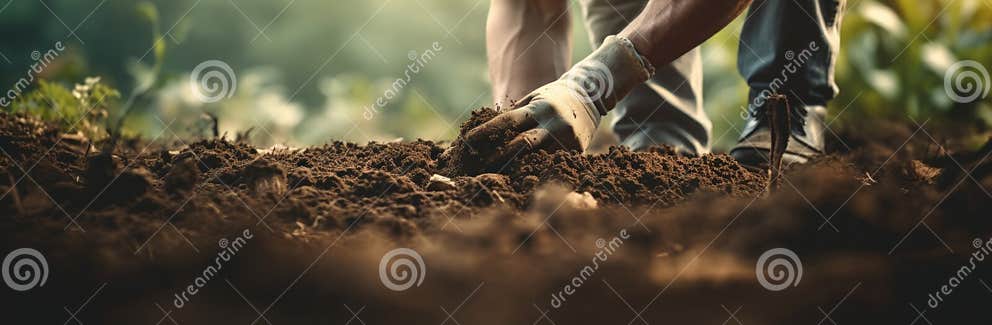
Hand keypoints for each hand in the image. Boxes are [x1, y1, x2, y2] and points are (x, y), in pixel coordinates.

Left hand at [464, 35, 654, 165]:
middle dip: (497, 157)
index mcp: (538, 108)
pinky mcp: (577, 153)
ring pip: (536, 160)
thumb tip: (483, 135)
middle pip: (520, 145)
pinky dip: (535, 172)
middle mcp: (553, 124)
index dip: (486, 132)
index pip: (507, 121)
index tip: (467, 141)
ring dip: (514, 169)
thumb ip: (514, 115)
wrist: (592, 96)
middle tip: (477, 167)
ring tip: (495, 176)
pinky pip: (552, 165)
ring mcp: (566, 140)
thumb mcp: (533, 99)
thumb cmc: (553, 98)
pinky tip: (521, 179)